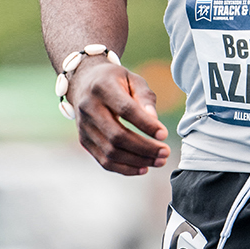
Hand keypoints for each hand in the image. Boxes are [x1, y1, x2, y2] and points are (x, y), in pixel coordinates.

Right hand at [69, 61, 170, 175]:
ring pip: (110, 152)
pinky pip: (104, 161)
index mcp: (102, 88)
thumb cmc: (114, 80)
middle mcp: (89, 108)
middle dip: (144, 148)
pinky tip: (143, 167)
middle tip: (165, 152)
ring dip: (138, 161)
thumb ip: (145, 97)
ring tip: (159, 161)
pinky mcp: (84, 140)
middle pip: (117, 136)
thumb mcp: (132, 79)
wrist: (83, 82)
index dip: (146, 124)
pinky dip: (125, 168)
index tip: (164, 134)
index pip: (126, 110)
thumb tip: (155, 121)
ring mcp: (84, 126)